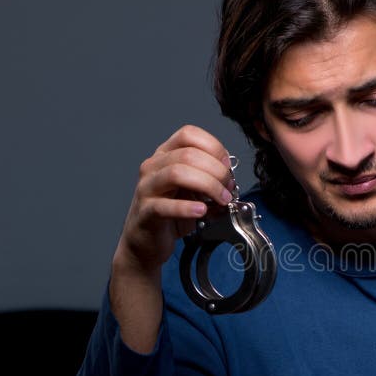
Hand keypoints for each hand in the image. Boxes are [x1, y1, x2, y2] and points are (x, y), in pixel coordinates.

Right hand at [113, 124, 235, 276]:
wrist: (146, 242)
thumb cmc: (171, 213)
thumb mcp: (193, 190)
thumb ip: (209, 179)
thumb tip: (230, 179)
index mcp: (165, 155)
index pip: (188, 134)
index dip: (213, 147)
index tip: (227, 166)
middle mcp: (153, 166)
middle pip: (188, 154)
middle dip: (216, 170)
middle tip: (228, 188)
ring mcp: (147, 188)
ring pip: (177, 173)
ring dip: (207, 185)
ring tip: (221, 200)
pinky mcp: (145, 212)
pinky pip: (165, 206)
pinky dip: (187, 207)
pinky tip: (201, 211)